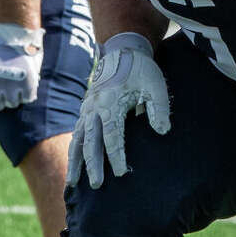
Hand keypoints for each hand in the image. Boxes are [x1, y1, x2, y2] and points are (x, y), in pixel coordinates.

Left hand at [0, 22, 43, 112]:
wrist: (15, 42)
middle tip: (7, 85)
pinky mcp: (27, 83)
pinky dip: (27, 93)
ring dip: (15, 96)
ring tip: (15, 83)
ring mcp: (11, 84)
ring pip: (12, 104)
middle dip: (2, 98)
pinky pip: (27, 98)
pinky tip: (25, 83)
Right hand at [67, 32, 171, 187]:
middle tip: (97, 186)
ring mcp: (87, 109)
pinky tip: (75, 166)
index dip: (117, 156)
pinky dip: (75, 151)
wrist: (123, 50)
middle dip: (93, 165)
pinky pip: (77, 134)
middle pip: (91, 142)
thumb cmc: (142, 69)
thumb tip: (162, 131)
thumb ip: (159, 108)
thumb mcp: (156, 84)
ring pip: (78, 140)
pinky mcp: (86, 110)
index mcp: (110, 103)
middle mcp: (94, 108)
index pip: (112, 136)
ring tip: (73, 183)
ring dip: (75, 162)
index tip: (122, 173)